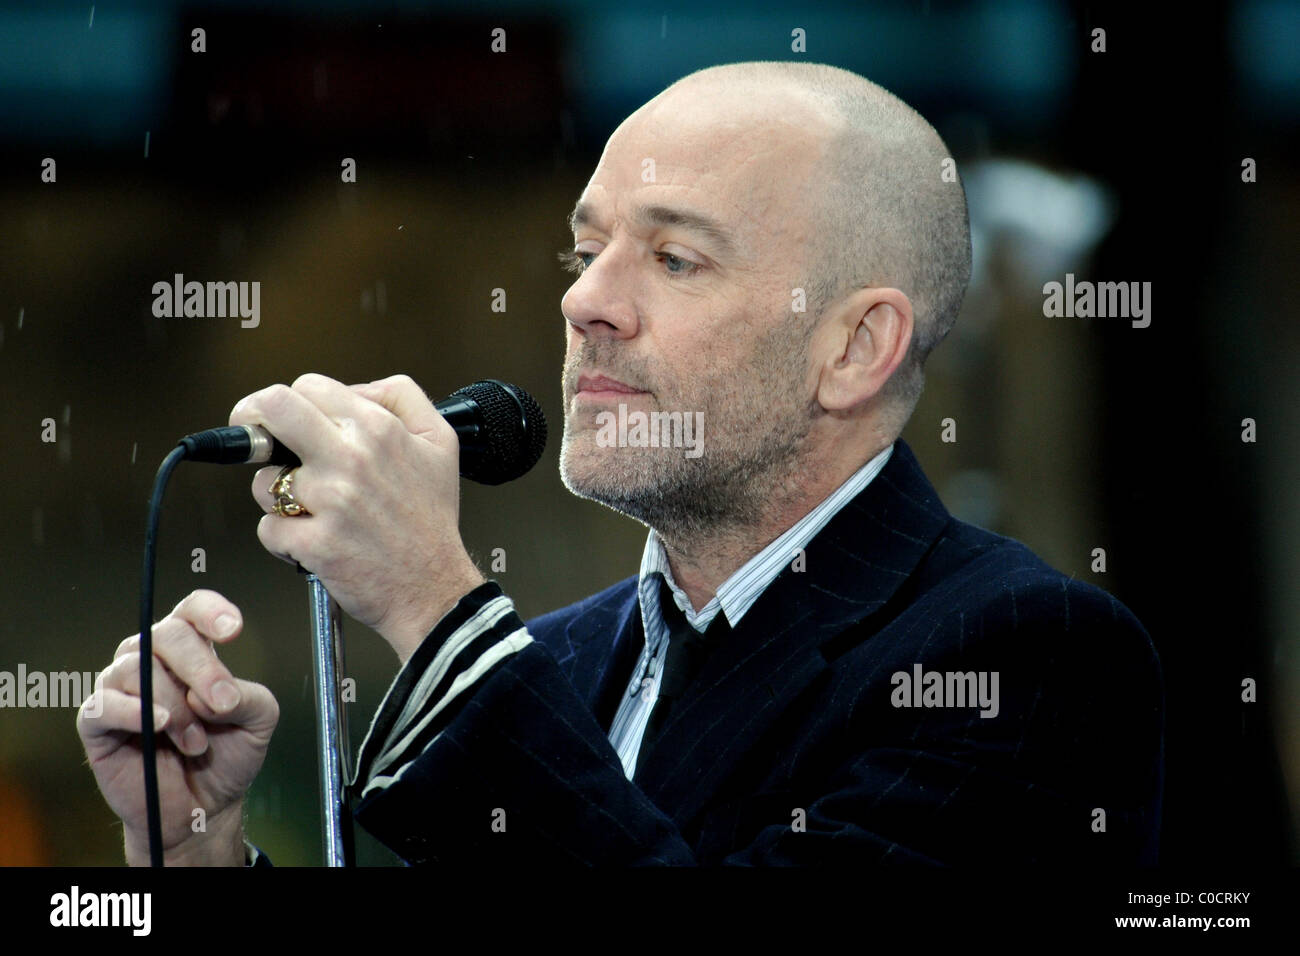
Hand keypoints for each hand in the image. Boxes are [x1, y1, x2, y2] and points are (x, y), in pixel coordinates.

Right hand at [77, 590, 278, 865]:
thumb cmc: (228, 755)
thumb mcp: (258, 721)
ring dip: (174, 705)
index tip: (232, 630)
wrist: (203, 807)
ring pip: (136, 668)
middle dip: (200, 667)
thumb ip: (245, 696)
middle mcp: (152, 660)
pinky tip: (158, 724)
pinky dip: (130, 711)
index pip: (192, 610)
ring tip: (195, 740)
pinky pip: (101, 704)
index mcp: (192, 650)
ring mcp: (121, 689)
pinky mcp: (96, 722)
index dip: (210, 612)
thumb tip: (210, 694)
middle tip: (220, 704)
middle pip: (167, 635)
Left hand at [229, 373, 484, 660]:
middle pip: (273, 407)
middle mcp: (352, 459)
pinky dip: (285, 539)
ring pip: (263, 480)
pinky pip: (269, 529)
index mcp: (379, 430)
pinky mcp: (314, 543)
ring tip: (310, 509)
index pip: (309, 386)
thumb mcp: (440, 441)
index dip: (293, 401)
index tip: (284, 417)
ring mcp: (331, 502)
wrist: (435, 589)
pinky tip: (314, 540)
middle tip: (253, 434)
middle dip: (251, 416)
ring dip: (276, 495)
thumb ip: (401, 397)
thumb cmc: (431, 520)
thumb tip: (353, 389)